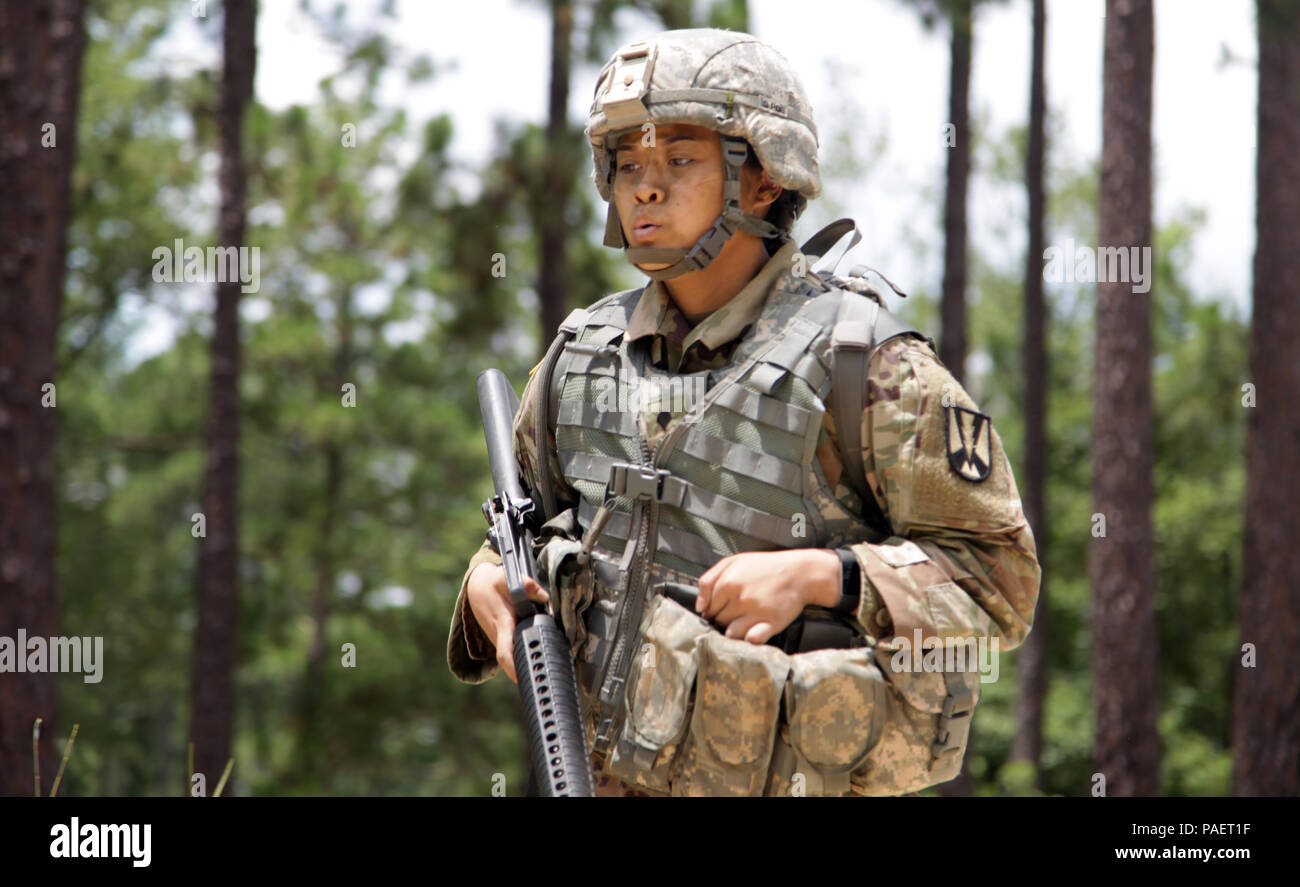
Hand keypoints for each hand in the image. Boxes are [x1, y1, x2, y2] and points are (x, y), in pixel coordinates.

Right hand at [465, 563, 548, 682]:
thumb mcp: (506, 578)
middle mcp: (500, 635)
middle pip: (513, 659)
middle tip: (544, 679)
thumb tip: (544, 597)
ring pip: (513, 653)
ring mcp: (499, 638)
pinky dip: (522, 650)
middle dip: (525, 670)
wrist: (476, 587)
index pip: (505, 652)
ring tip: (544, 668)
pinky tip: (535, 651)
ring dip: (525, 659)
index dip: (513, 669)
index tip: (523, 679)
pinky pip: (513, 647)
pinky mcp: (502, 637)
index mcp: (502, 624)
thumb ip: (527, 585)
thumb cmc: (493, 584)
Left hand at [695, 549, 840, 644]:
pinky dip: (749, 638)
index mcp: (727, 582)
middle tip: (738, 612)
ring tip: (746, 621)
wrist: (800, 572)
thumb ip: (710, 580)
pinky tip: (754, 630)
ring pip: (730, 633)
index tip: (725, 607)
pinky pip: (749, 640)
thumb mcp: (734, 561)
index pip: (708, 608)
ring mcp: (755, 612)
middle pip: (718, 621)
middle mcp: (739, 598)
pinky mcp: (770, 624)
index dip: (714, 609)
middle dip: (723, 619)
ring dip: (734, 630)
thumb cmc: (765, 567)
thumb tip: (699, 606)